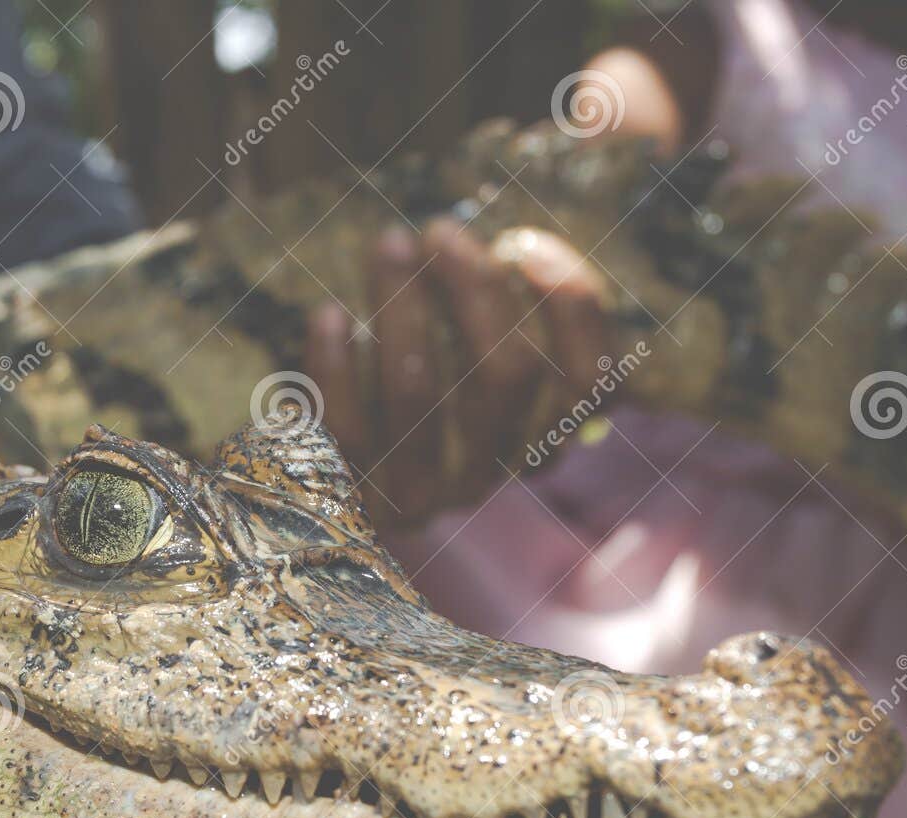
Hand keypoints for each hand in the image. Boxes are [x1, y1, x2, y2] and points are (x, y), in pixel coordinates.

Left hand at [306, 219, 609, 527]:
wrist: (317, 499)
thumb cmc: (402, 401)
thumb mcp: (458, 363)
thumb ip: (489, 317)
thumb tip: (501, 249)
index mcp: (532, 442)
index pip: (589, 380)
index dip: (571, 306)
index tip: (525, 241)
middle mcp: (486, 474)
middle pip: (508, 373)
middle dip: (477, 287)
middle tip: (440, 229)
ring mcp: (422, 494)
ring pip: (420, 393)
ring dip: (402, 304)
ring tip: (387, 245)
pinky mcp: (356, 497)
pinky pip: (349, 425)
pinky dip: (337, 363)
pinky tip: (329, 314)